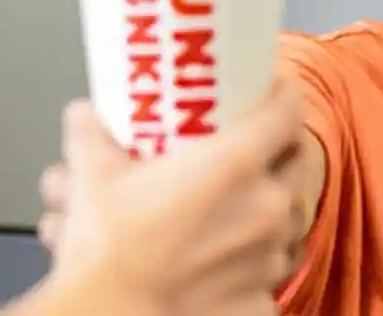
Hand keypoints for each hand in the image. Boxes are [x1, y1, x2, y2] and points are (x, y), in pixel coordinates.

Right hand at [32, 83, 306, 315]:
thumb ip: (92, 136)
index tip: (274, 88)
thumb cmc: (108, 256)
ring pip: (291, 221)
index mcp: (235, 165)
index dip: (282, 93)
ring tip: (245, 205)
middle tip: (259, 148)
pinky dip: (254, 266)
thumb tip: (83, 117)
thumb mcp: (94, 177)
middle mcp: (264, 208)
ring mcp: (267, 258)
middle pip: (299, 164)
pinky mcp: (261, 302)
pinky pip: (271, 276)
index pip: (286, 110)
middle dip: (283, 152)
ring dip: (274, 209)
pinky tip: (230, 260)